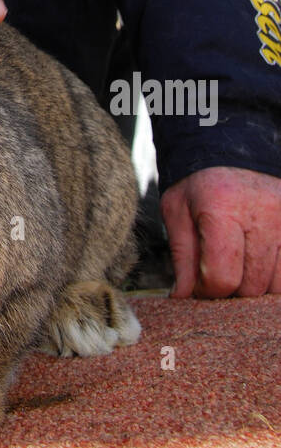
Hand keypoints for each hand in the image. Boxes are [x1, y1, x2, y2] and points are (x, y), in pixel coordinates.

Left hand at [161, 166, 280, 296]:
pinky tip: (259, 262)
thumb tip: (183, 299)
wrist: (230, 149)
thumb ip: (182, 258)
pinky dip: (275, 277)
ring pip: (275, 286)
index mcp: (223, 209)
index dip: (207, 291)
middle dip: (231, 289)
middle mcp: (262, 214)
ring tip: (240, 264)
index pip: (222, 278)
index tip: (200, 284)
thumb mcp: (177, 212)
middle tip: (219, 272)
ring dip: (256, 286)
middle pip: (251, 286)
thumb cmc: (200, 185)